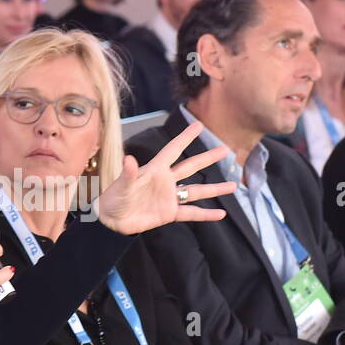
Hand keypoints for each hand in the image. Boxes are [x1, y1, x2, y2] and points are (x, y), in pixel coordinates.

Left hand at [91, 121, 234, 234]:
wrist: (111, 220)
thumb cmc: (113, 198)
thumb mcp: (121, 185)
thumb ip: (128, 173)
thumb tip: (129, 159)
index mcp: (155, 169)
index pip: (173, 150)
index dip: (186, 137)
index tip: (199, 125)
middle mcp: (165, 181)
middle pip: (191, 167)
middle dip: (208, 158)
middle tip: (226, 150)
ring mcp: (169, 198)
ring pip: (196, 191)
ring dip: (214, 188)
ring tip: (233, 185)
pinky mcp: (169, 213)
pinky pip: (191, 213)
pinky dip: (205, 214)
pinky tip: (220, 214)